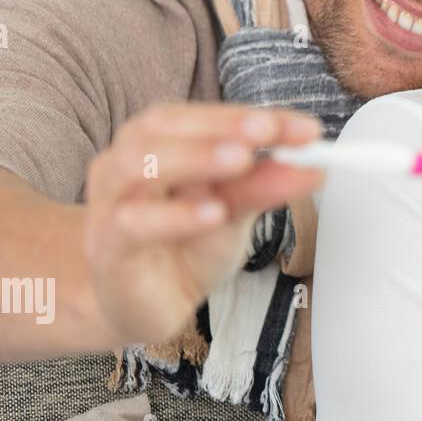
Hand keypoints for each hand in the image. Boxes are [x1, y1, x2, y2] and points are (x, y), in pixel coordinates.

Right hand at [82, 103, 324, 345]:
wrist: (145, 304)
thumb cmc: (184, 245)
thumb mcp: (235, 211)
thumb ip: (265, 185)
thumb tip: (314, 166)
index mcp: (161, 142)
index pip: (205, 116)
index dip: (254, 117)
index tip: (304, 130)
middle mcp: (128, 162)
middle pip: (162, 126)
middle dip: (221, 125)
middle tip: (267, 132)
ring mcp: (111, 204)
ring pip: (137, 165)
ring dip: (194, 158)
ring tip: (241, 161)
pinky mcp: (107, 248)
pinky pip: (132, 223)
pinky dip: (176, 215)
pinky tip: (213, 213)